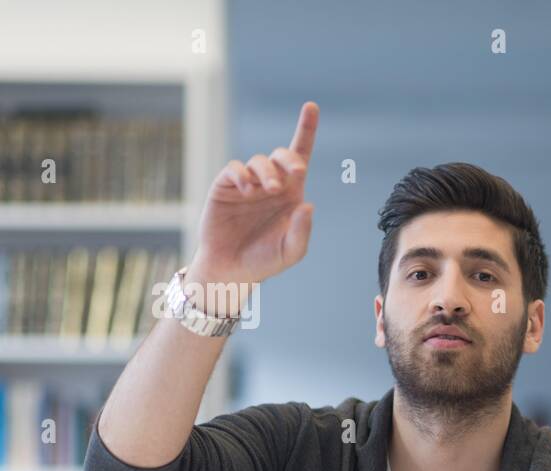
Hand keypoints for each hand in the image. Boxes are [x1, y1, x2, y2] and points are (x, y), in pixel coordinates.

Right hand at [188, 101, 318, 289]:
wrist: (231, 269)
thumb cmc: (265, 260)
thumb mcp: (291, 251)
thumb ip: (302, 231)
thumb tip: (308, 205)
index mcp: (291, 193)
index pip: (301, 156)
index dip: (306, 130)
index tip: (311, 107)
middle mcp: (270, 183)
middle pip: (281, 155)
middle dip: (289, 158)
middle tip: (296, 172)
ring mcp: (248, 183)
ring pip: (259, 161)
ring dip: (266, 172)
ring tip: (267, 189)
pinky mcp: (225, 186)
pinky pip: (234, 169)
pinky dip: (241, 174)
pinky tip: (246, 187)